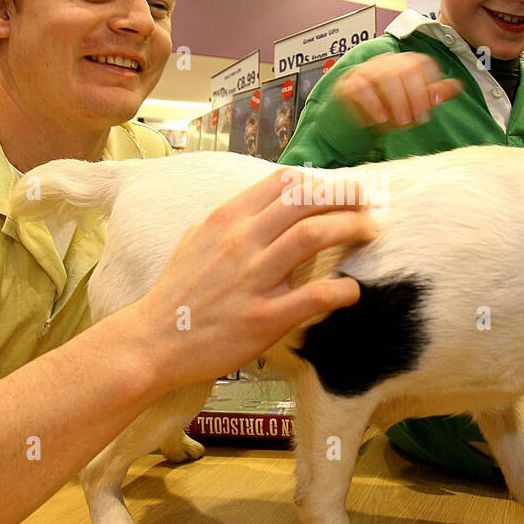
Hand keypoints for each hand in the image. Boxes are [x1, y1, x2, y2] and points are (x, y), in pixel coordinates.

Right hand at [129, 167, 377, 391]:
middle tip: (369, 205)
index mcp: (228, 219)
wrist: (153, 341)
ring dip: (352, 228)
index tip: (341, 192)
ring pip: (313, 235)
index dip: (322, 182)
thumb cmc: (179, 292)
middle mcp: (242, 241)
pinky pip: (314, 295)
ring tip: (370, 232)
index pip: (285, 181)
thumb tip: (270, 204)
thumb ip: (234, 220)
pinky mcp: (263, 318)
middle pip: (307, 199)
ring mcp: (253, 278)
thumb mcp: (199, 239)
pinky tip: (352, 290)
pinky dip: (342, 289)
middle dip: (347, 196)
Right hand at [335, 52, 464, 130]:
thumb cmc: (391, 106)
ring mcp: (369, 69)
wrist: (359, 113)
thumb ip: (435, 94)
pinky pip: (362, 87)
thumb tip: (458, 86)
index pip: (421, 64)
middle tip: (415, 119)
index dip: (428, 85)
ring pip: (384, 77)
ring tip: (400, 122)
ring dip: (395, 102)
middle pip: (404, 70)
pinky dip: (373, 104)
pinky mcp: (352, 81)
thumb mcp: (416, 102)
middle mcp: (389, 61)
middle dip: (413, 97)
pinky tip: (380, 118)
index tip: (431, 105)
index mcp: (407, 62)